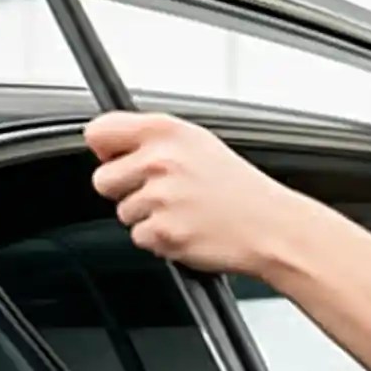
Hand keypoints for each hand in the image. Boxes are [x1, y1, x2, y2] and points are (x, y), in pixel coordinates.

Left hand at [84, 112, 310, 275]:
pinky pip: (139, 237)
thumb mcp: (198, 143)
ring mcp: (160, 198)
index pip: (99, 132)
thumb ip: (152, 140)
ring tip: (184, 211)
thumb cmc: (239, 188)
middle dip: (124, 190)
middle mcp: (160, 160)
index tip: (116, 158)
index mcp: (166, 131)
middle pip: (102, 180)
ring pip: (122, 212)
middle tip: (162, 193)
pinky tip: (187, 228)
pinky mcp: (162, 232)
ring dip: (148, 216)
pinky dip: (159, 239)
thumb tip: (104, 146)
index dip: (105, 150)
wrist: (271, 226)